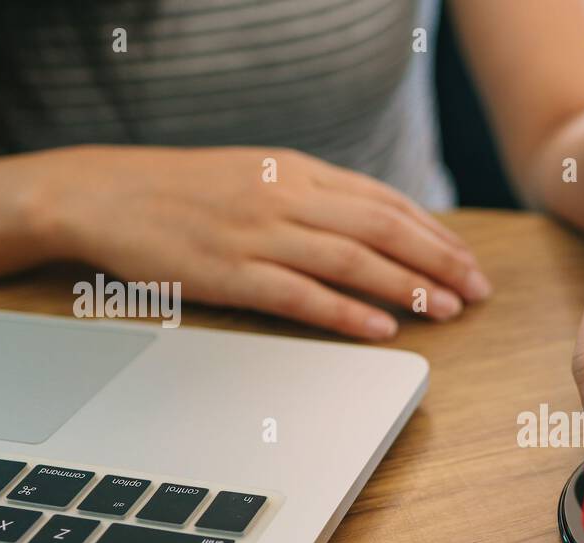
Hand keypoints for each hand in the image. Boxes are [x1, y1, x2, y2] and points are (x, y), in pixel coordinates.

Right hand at [38, 145, 491, 338]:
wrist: (105, 194)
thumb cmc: (187, 191)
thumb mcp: (260, 175)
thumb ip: (316, 196)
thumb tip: (377, 224)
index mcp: (298, 171)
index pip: (385, 202)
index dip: (436, 234)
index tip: (469, 261)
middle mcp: (286, 198)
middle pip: (382, 229)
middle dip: (440, 261)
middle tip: (478, 290)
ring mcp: (258, 236)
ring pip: (351, 261)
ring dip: (407, 288)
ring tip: (448, 311)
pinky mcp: (230, 274)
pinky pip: (300, 296)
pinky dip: (346, 313)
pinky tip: (382, 330)